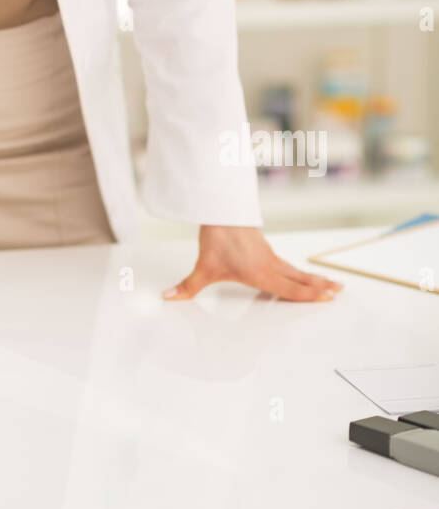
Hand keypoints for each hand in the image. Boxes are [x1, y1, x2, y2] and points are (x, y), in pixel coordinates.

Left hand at [162, 225, 344, 302]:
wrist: (219, 210)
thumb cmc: (216, 238)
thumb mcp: (202, 267)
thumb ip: (188, 286)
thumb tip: (168, 297)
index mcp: (259, 273)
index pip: (288, 288)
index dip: (308, 296)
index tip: (327, 298)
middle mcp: (269, 265)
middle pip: (299, 279)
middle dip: (320, 287)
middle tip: (340, 292)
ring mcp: (269, 256)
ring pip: (296, 271)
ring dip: (315, 278)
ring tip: (333, 284)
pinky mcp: (265, 250)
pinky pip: (288, 265)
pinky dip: (301, 272)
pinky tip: (303, 276)